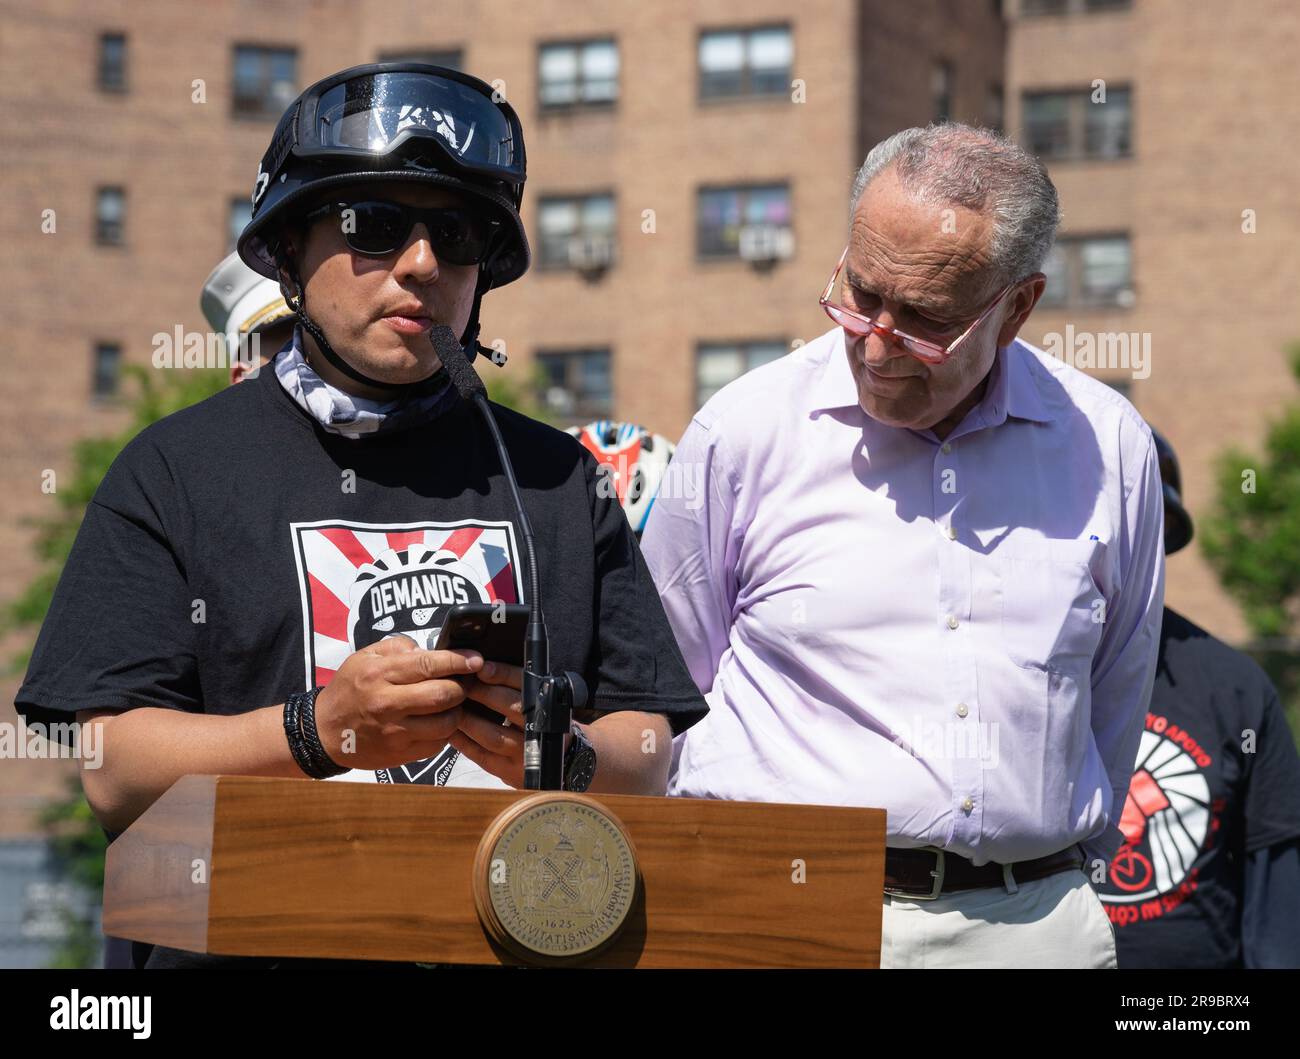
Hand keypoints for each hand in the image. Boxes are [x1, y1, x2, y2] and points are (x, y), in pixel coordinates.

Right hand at [311, 635, 482, 771]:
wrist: (324, 731)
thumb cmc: (350, 689)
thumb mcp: (364, 657)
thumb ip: (398, 648)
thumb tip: (430, 651)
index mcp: (379, 674)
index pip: (428, 665)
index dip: (458, 661)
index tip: (476, 659)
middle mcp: (387, 704)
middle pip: (443, 695)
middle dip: (462, 687)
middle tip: (466, 682)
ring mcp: (395, 733)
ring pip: (446, 723)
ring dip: (458, 711)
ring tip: (453, 703)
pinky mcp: (401, 755)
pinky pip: (438, 743)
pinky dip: (446, 731)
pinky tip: (439, 721)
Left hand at [450, 660, 567, 788]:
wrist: (564, 762)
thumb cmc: (543, 723)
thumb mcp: (542, 703)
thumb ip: (519, 688)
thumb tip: (484, 668)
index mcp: (550, 705)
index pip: (527, 684)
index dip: (503, 674)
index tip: (483, 668)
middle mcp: (541, 729)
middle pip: (511, 708)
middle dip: (484, 694)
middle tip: (463, 686)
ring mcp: (526, 754)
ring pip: (494, 735)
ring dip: (469, 721)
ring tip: (453, 709)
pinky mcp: (511, 772)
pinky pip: (483, 757)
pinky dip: (465, 744)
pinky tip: (452, 733)